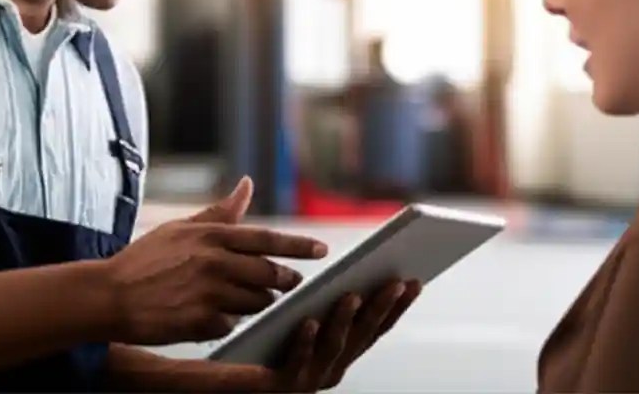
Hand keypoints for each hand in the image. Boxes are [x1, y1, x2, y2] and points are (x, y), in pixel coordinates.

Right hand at [104, 177, 329, 345]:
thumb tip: (247, 184)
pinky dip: (229, 321)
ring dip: (257, 302)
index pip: (266, 239)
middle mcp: (214, 263)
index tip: (321, 250)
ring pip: (256, 301)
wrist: (109, 296)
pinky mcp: (202, 322)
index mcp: (211, 236)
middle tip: (289, 282)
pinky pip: (233, 324)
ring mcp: (209, 294)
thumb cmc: (144, 260)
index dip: (298, 246)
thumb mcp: (181, 229)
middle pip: (269, 274)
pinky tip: (212, 316)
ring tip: (241, 298)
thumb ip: (220, 212)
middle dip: (284, 280)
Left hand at [237, 278, 423, 391]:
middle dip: (382, 308)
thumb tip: (342, 258)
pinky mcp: (278, 387)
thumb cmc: (258, 343)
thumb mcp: (295, 314)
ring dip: (345, 321)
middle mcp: (331, 368)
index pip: (375, 325)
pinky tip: (308, 321)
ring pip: (334, 349)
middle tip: (397, 280)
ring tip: (351, 294)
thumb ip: (319, 292)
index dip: (398, 305)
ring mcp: (308, 380)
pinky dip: (304, 344)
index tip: (416, 279)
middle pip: (363, 336)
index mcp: (339, 350)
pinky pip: (295, 365)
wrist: (222, 382)